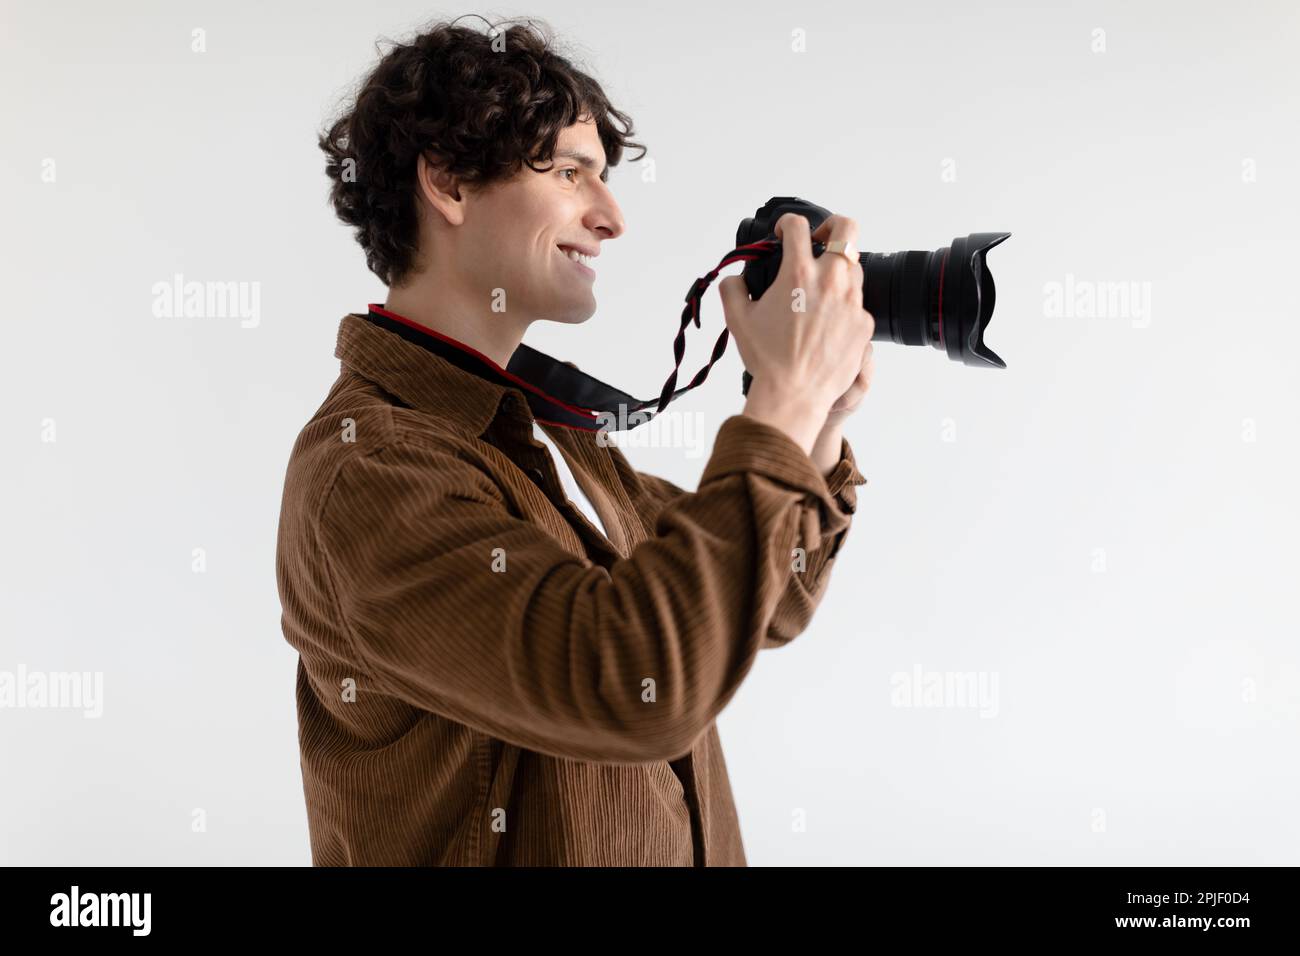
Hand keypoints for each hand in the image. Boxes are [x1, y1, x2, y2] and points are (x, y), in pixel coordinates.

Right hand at [722, 212, 875, 453]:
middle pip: (846, 228)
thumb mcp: (737, 320)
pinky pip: (858, 304)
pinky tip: (827, 323)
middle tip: (820, 239)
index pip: (798, 225)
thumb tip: (736, 278)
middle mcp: (831, 281)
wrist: (795, 395)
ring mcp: (853, 302)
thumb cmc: (767, 359)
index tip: (784, 233)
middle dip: (833, 226)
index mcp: (798, 274)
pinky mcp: (865, 324)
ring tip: (820, 289)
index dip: (787, 223)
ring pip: (854, 267)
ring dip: (837, 269)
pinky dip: (844, 306)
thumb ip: (732, 288)